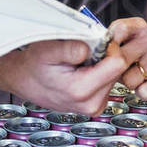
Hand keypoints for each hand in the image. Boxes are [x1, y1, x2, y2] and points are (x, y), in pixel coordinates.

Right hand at [0, 37, 126, 115]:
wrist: (27, 81)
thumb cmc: (36, 65)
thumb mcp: (47, 50)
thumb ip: (68, 49)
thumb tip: (88, 48)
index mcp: (81, 90)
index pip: (117, 63)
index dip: (110, 46)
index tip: (96, 41)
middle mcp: (92, 103)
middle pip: (119, 69)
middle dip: (106, 54)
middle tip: (86, 49)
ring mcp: (95, 106)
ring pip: (116, 75)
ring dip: (103, 62)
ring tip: (82, 60)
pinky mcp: (97, 104)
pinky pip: (109, 81)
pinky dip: (101, 70)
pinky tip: (84, 68)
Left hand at [112, 17, 146, 99]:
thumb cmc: (145, 52)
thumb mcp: (128, 40)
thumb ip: (111, 42)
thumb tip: (96, 56)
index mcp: (139, 27)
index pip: (118, 31)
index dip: (108, 47)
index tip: (107, 55)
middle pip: (119, 61)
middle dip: (117, 70)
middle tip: (125, 69)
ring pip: (129, 80)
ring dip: (131, 83)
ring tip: (140, 76)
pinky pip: (144, 91)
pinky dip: (143, 92)